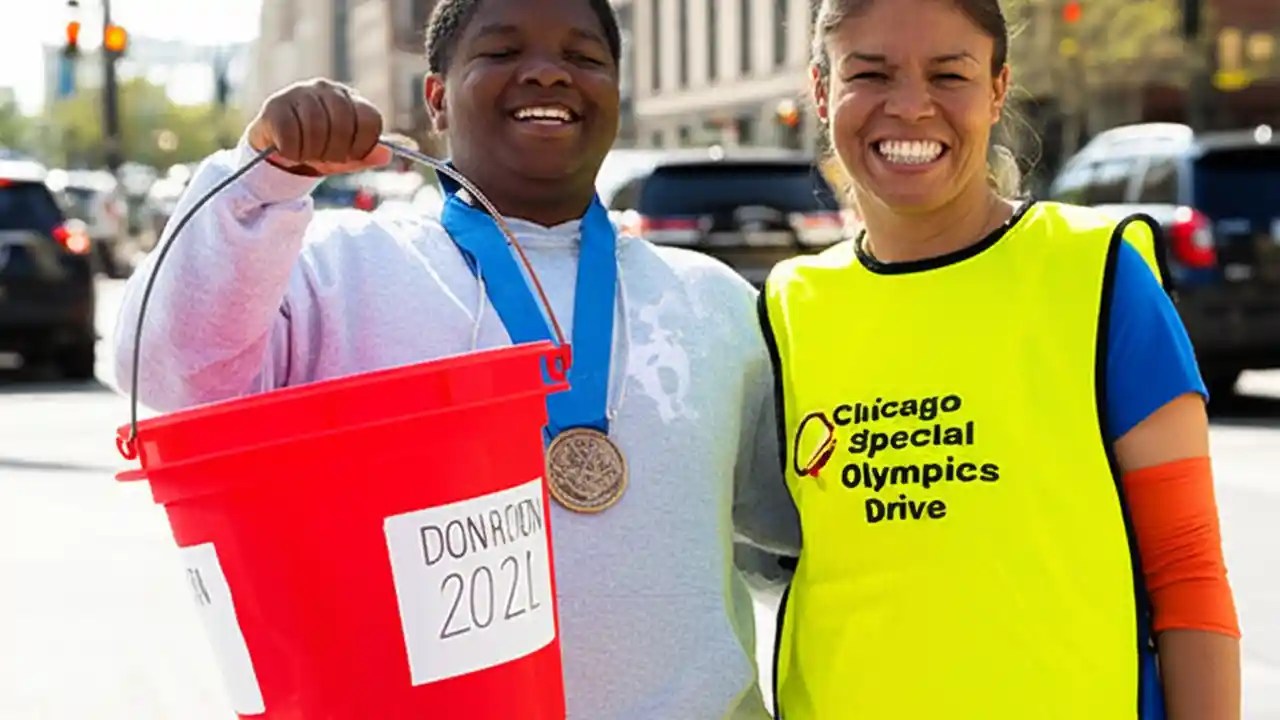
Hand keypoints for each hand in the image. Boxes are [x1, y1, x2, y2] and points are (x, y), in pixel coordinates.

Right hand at [246, 79, 392, 176]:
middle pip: (343, 123)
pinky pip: (289, 133)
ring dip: (313, 152)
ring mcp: (300, 93)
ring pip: (315, 127)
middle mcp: (327, 89)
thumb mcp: (346, 155)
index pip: (370, 119)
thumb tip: (386, 155)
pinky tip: (291, 152)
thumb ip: (367, 155)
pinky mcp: (275, 105)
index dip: (364, 145)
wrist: (280, 147)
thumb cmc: (319, 148)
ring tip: (308, 156)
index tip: (352, 156)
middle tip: (328, 159)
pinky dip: (292, 151)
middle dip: (337, 151)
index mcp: (350, 99)